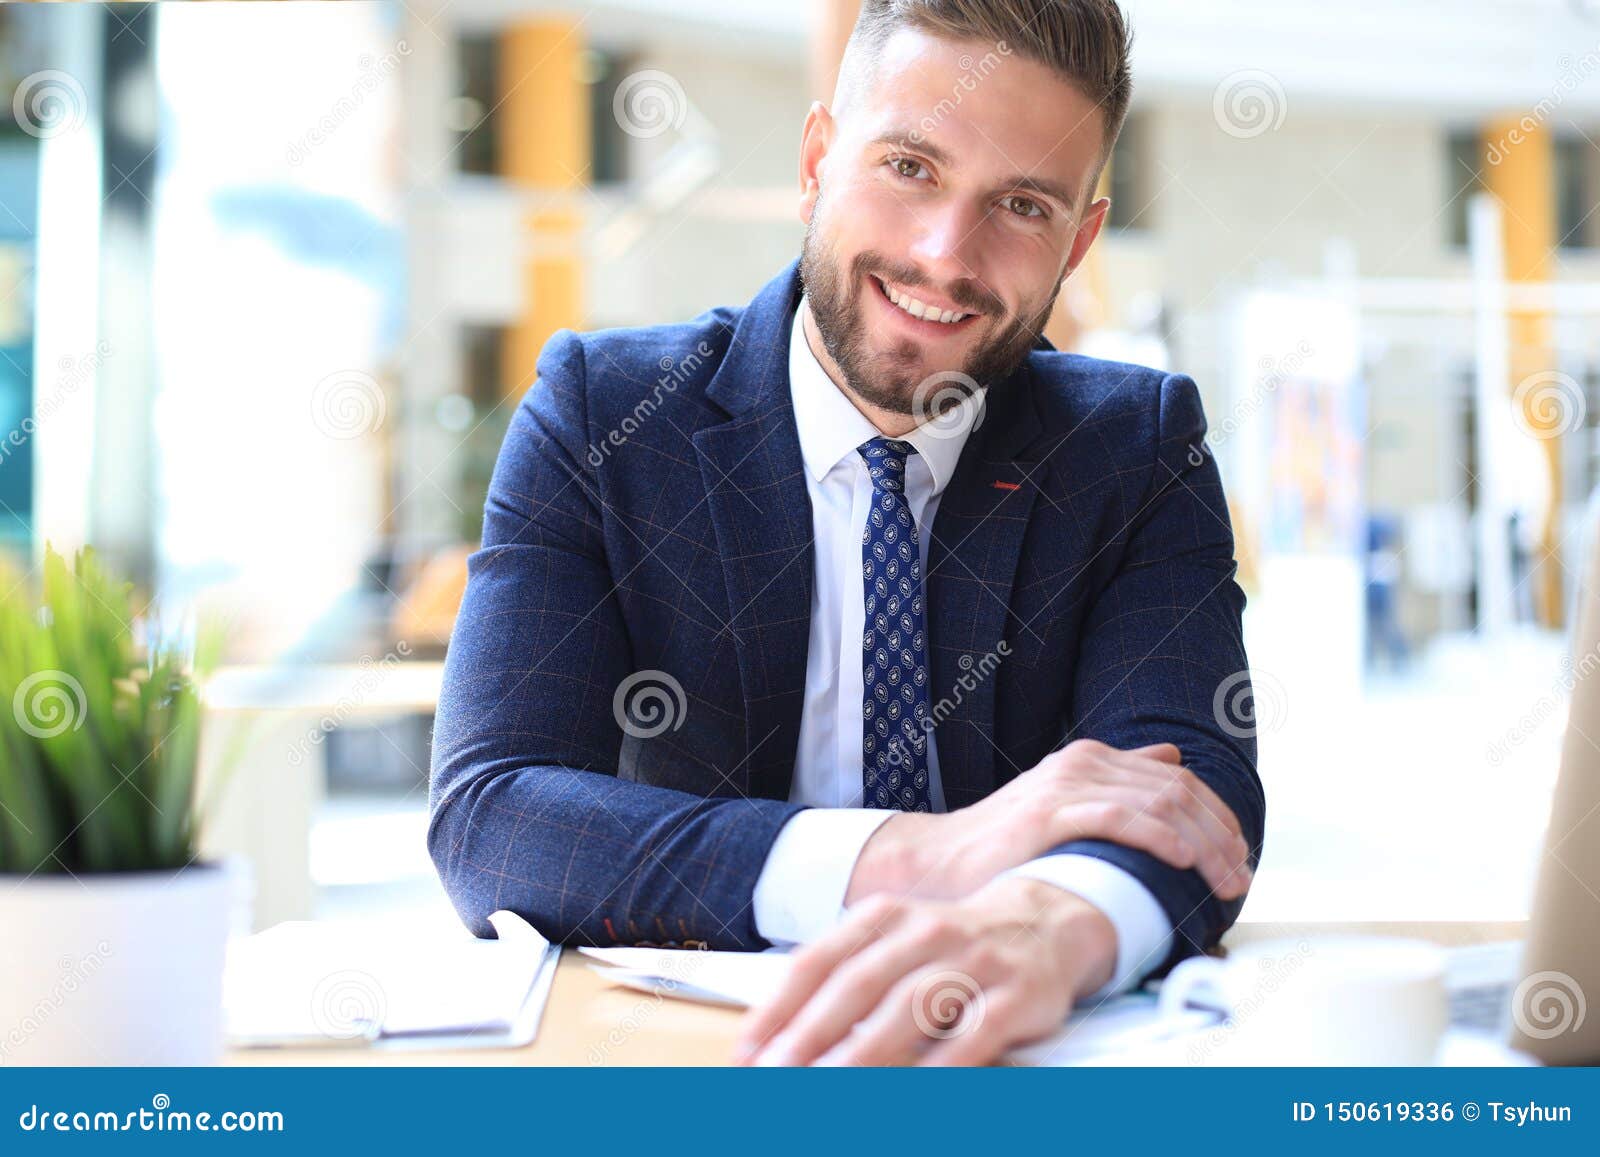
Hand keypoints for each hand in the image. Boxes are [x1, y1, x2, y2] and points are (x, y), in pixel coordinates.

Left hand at [735, 876, 1114, 1065]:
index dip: (779, 1008)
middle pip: (857, 984)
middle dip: (812, 1035)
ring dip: (865, 1054)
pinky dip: (941, 1066)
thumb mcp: (893, 942)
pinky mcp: (1017, 994)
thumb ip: (844, 979)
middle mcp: (926, 931)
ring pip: (910, 1008)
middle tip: (777, 1078)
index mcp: (884, 917)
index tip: (748, 1053)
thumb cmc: (949, 945)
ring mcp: (974, 961)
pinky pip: (974, 1034)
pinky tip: (913, 1093)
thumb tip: (778, 1038)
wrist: (1045, 921)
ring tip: (829, 1089)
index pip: (818, 960)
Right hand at [846, 738, 1251, 904]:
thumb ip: (1117, 781)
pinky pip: (1120, 819)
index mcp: (1092, 758)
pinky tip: (1184, 861)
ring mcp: (1066, 785)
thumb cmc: (1004, 844)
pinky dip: (1160, 837)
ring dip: (1204, 845)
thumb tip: (1171, 755)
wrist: (938, 861)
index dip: (1218, 816)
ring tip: (1226, 881)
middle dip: (1221, 836)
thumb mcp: (1066, 803)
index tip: (1239, 855)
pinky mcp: (1050, 813)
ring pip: (1160, 805)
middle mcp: (1083, 762)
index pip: (1178, 779)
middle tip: (1241, 877)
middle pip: (1177, 791)